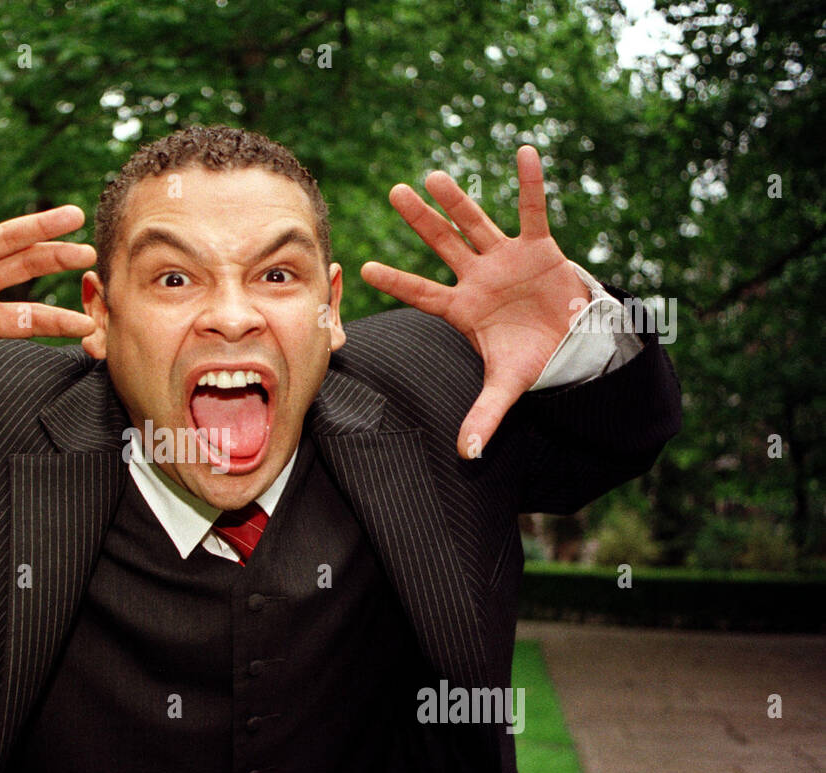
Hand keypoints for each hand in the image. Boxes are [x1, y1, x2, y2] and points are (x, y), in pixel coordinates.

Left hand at [361, 145, 589, 458]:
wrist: (573, 344)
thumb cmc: (532, 359)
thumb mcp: (506, 388)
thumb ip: (483, 417)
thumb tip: (466, 455)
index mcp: (462, 309)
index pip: (422, 293)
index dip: (396, 282)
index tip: (364, 268)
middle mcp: (477, 278)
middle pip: (443, 245)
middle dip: (421, 221)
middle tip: (394, 192)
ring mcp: (505, 259)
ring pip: (477, 223)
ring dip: (458, 200)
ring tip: (435, 174)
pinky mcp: (539, 247)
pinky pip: (533, 211)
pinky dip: (530, 184)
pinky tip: (525, 153)